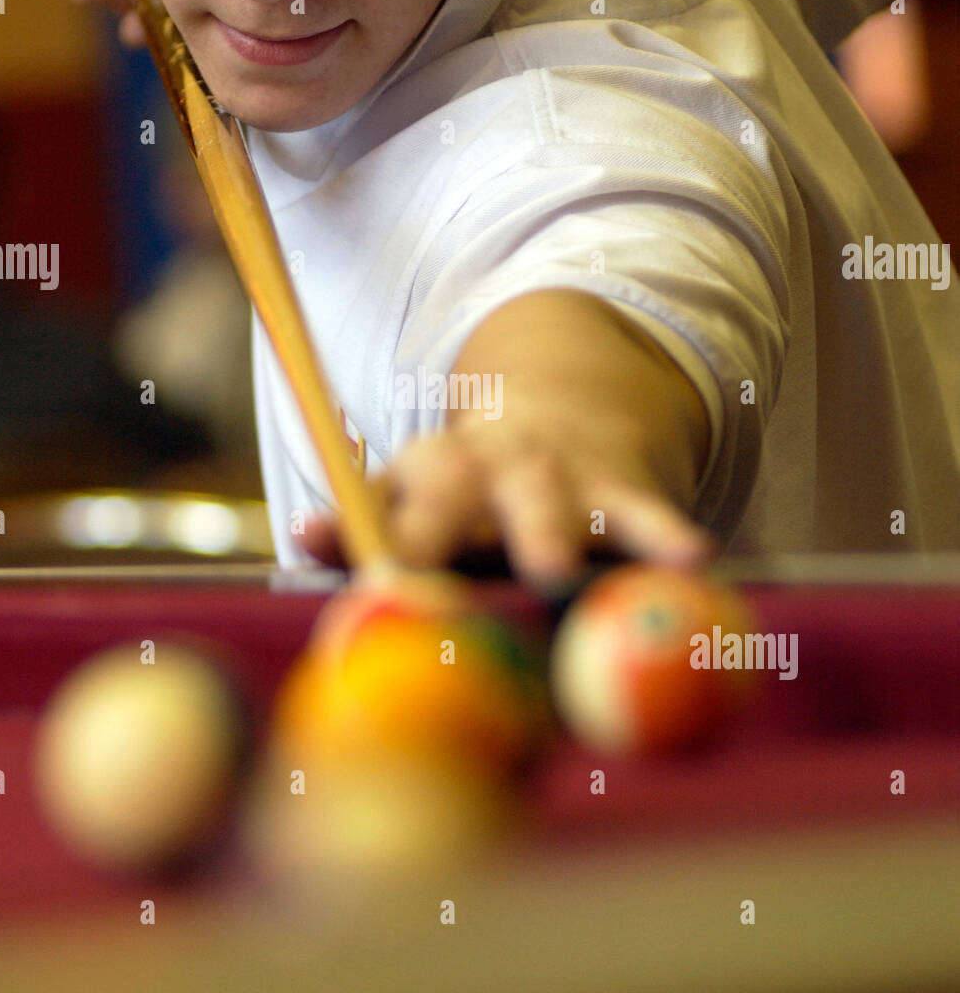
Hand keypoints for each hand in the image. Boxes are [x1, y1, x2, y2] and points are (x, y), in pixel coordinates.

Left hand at [297, 413, 714, 590]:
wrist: (567, 412)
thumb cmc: (475, 488)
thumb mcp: (419, 493)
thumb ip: (370, 526)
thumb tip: (302, 535)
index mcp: (423, 476)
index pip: (379, 506)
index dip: (352, 530)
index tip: (321, 544)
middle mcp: (481, 470)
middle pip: (450, 496)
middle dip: (432, 534)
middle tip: (412, 581)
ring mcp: (555, 475)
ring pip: (545, 503)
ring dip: (545, 534)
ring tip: (551, 572)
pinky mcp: (622, 488)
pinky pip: (644, 515)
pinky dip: (664, 535)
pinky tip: (690, 560)